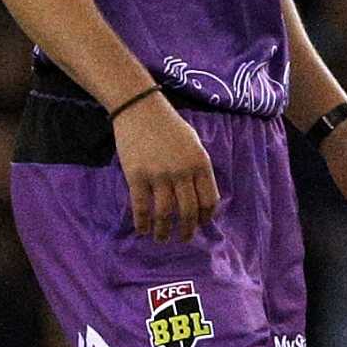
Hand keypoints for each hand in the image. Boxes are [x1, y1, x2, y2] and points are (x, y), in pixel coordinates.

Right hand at [116, 93, 218, 241]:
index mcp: (200, 162)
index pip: (209, 200)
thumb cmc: (168, 125)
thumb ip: (198, 167)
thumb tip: (201, 196)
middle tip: (184, 238)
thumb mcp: (193, 142)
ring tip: (162, 238)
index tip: (201, 224)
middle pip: (189, 211)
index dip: (206, 217)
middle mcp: (182, 171)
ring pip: (165, 214)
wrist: (139, 108)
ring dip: (164, 231)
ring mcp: (159, 175)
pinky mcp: (137, 176)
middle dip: (187, 230)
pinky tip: (143, 230)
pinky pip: (142, 207)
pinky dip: (143, 223)